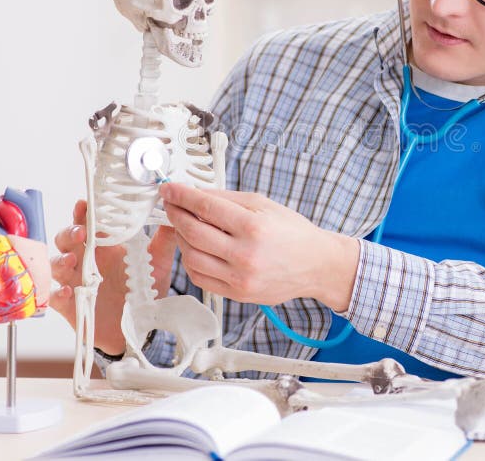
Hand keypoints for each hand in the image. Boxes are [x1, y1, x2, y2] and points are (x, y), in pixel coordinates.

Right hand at [49, 199, 177, 354]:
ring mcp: (77, 282)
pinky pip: (56, 298)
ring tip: (72, 259)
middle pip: (65, 240)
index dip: (82, 213)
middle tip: (81, 232)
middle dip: (69, 232)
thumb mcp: (158, 262)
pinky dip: (58, 293)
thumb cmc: (145, 289)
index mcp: (103, 246)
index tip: (84, 203)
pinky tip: (68, 291)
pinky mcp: (72, 306)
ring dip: (60, 260)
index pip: (87, 223)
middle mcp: (86, 261)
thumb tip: (172, 211)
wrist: (143, 326)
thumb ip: (164, 238)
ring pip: (56, 266)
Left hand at [160, 183, 359, 311]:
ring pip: (191, 257)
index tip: (168, 189)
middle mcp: (245, 254)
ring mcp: (240, 278)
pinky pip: (200, 278)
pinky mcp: (237, 294)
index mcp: (254, 226)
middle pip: (192, 232)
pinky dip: (191, 260)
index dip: (181, 196)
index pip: (205, 207)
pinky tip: (195, 248)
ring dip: (181, 238)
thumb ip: (227, 198)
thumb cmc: (292, 231)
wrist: (316, 264)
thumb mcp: (264, 204)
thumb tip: (194, 194)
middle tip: (170, 204)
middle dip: (175, 215)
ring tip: (184, 226)